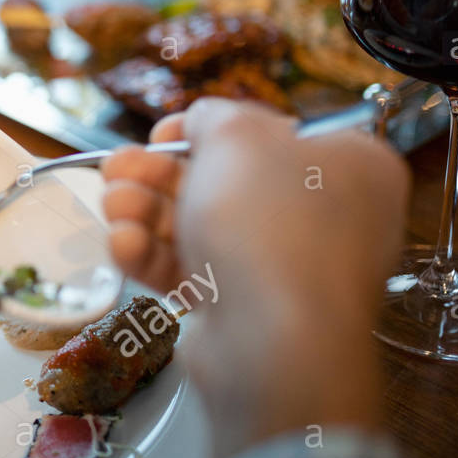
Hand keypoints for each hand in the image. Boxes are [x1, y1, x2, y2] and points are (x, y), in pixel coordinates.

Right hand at [100, 99, 409, 457]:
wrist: (274, 341)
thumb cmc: (270, 223)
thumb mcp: (236, 136)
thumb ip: (212, 116)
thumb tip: (202, 121)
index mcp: (346, 167)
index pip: (272, 133)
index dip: (209, 128)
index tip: (164, 133)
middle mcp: (324, 217)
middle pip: (223, 182)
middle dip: (157, 175)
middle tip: (115, 169)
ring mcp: (284, 269)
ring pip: (200, 228)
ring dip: (146, 212)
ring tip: (112, 204)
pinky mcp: (247, 310)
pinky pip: (195, 273)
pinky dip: (154, 257)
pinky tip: (123, 245)